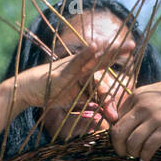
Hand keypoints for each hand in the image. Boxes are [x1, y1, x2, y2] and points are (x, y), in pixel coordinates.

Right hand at [13, 33, 136, 118]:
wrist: (27, 90)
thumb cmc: (50, 92)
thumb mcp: (74, 100)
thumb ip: (90, 104)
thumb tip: (105, 115)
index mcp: (84, 72)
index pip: (103, 66)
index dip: (116, 59)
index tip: (132, 48)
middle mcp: (80, 67)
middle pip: (102, 58)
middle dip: (117, 51)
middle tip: (133, 44)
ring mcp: (71, 69)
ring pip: (93, 60)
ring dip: (107, 52)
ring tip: (123, 45)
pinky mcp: (62, 73)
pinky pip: (76, 63)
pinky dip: (85, 55)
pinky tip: (95, 46)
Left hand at [109, 76, 160, 160]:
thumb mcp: (152, 93)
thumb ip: (137, 104)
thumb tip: (123, 122)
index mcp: (136, 95)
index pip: (116, 119)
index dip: (116, 134)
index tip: (121, 141)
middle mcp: (142, 106)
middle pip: (119, 132)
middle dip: (118, 147)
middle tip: (122, 153)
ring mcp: (155, 117)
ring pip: (132, 142)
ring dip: (132, 152)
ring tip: (137, 155)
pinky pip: (149, 147)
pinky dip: (145, 156)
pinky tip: (146, 158)